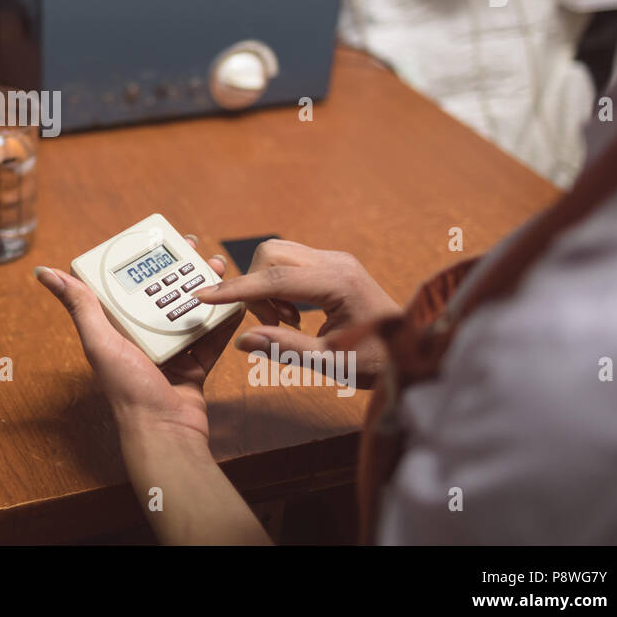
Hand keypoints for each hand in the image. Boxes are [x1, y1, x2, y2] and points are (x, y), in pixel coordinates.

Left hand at [34, 236, 237, 440]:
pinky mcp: (197, 361)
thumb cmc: (126, 391)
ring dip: (206, 286)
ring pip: (192, 308)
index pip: (128, 284)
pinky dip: (224, 316)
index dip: (142, 260)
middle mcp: (143, 335)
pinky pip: (213, 333)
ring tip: (217, 266)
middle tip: (195, 247)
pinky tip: (234, 297)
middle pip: (164, 292)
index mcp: (118, 328)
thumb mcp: (99, 342)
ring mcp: (173, 348)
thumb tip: (44, 272)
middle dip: (180, 267)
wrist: (165, 431)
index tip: (157, 239)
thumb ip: (79, 305)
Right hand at [191, 239, 399, 384]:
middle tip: (271, 323)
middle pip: (271, 255)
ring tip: (284, 320)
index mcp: (338, 282)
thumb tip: (241, 339)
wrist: (412, 350)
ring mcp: (334, 260)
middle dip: (255, 286)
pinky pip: (289, 263)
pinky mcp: (332, 264)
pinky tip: (293, 314)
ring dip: (266, 284)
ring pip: (277, 254)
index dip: (236, 289)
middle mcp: (335, 262)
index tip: (204, 295)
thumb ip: (285, 347)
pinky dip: (278, 285)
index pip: (274, 278)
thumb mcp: (331, 361)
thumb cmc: (378, 360)